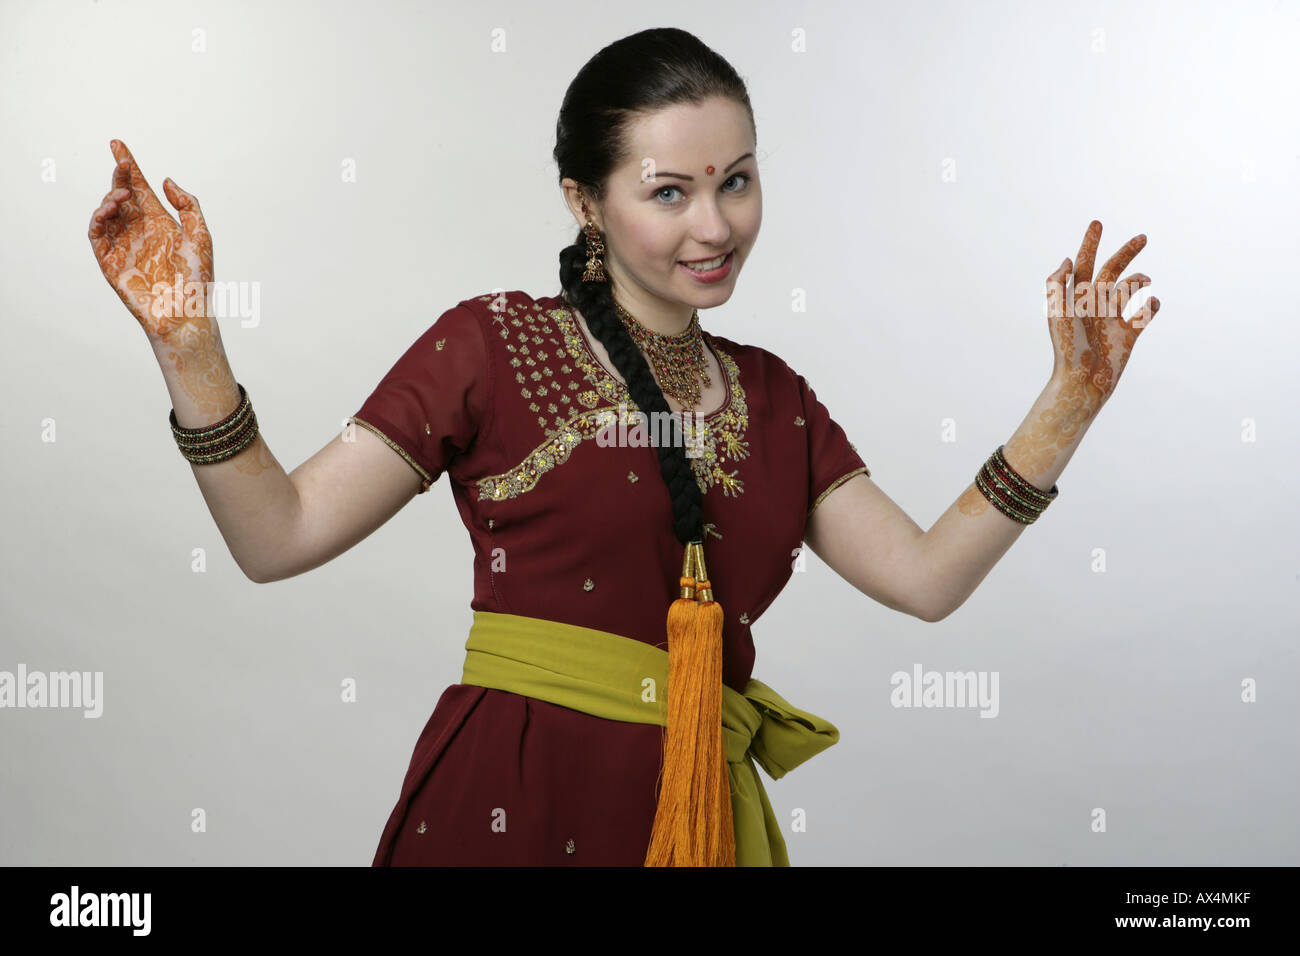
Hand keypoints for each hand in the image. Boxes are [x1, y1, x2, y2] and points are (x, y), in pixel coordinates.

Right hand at [88, 140, 213, 343]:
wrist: (185, 313)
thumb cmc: (198, 279)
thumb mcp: (201, 236)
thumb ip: (188, 206)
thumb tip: (166, 181)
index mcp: (161, 223)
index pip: (141, 188)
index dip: (129, 166)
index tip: (118, 145)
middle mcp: (140, 231)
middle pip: (123, 195)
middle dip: (119, 175)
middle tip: (121, 162)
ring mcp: (123, 246)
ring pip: (107, 212)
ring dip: (110, 197)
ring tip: (121, 195)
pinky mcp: (110, 263)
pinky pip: (96, 235)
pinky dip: (97, 219)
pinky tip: (109, 209)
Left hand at [1045, 220, 1161, 414]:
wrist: (1083, 381)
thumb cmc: (1066, 348)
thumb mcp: (1057, 312)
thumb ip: (1058, 284)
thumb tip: (1067, 260)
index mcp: (1076, 298)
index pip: (1083, 264)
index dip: (1089, 244)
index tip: (1097, 223)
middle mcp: (1094, 306)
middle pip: (1113, 271)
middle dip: (1126, 253)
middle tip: (1143, 237)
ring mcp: (1112, 319)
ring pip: (1130, 290)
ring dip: (1138, 280)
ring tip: (1143, 280)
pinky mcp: (1129, 335)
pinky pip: (1145, 314)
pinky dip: (1153, 305)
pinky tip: (1154, 303)